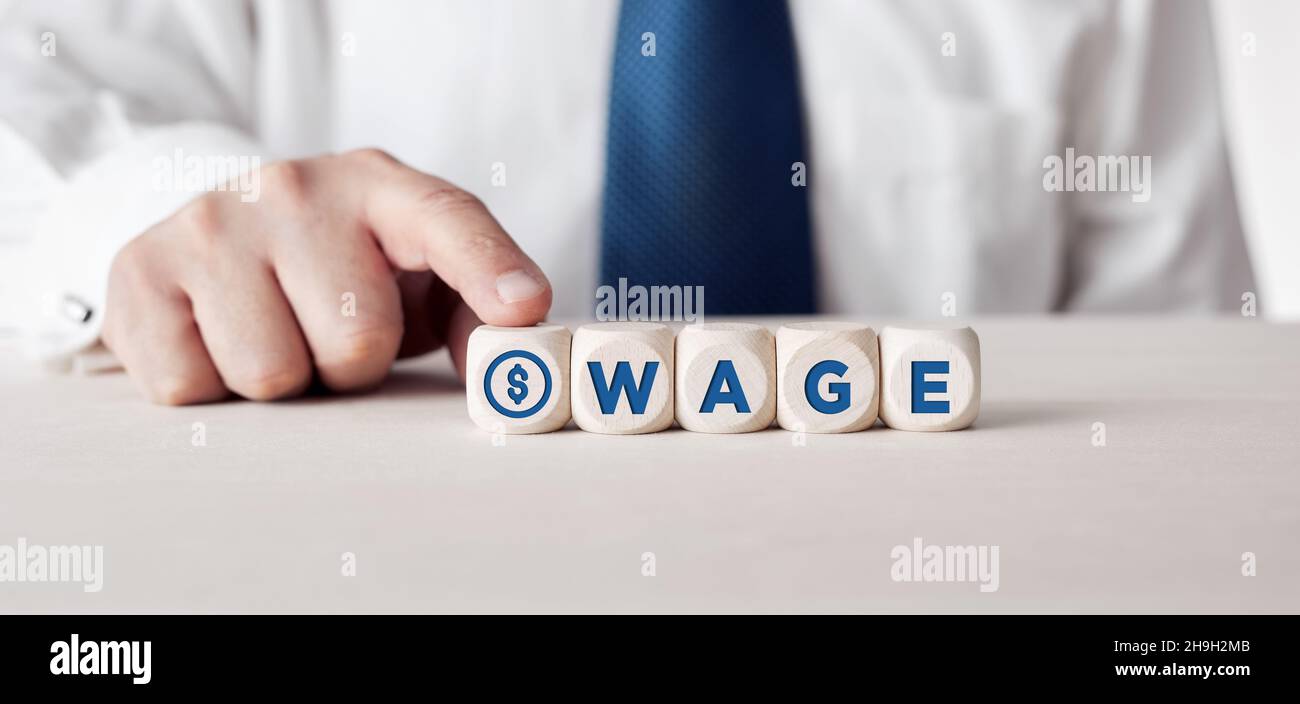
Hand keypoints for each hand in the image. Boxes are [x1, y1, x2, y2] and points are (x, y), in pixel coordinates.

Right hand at [102, 148, 551, 403]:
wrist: (218, 236)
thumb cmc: (338, 267)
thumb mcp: (414, 274)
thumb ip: (470, 308)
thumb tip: (508, 349)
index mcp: (381, 187)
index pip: (447, 221)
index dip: (488, 268)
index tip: (522, 307)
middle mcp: (294, 189)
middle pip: (357, 341)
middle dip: (351, 363)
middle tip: (327, 331)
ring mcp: (211, 223)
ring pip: (271, 373)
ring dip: (284, 379)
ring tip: (277, 333)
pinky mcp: (139, 270)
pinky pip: (192, 386)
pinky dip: (210, 386)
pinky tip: (217, 339)